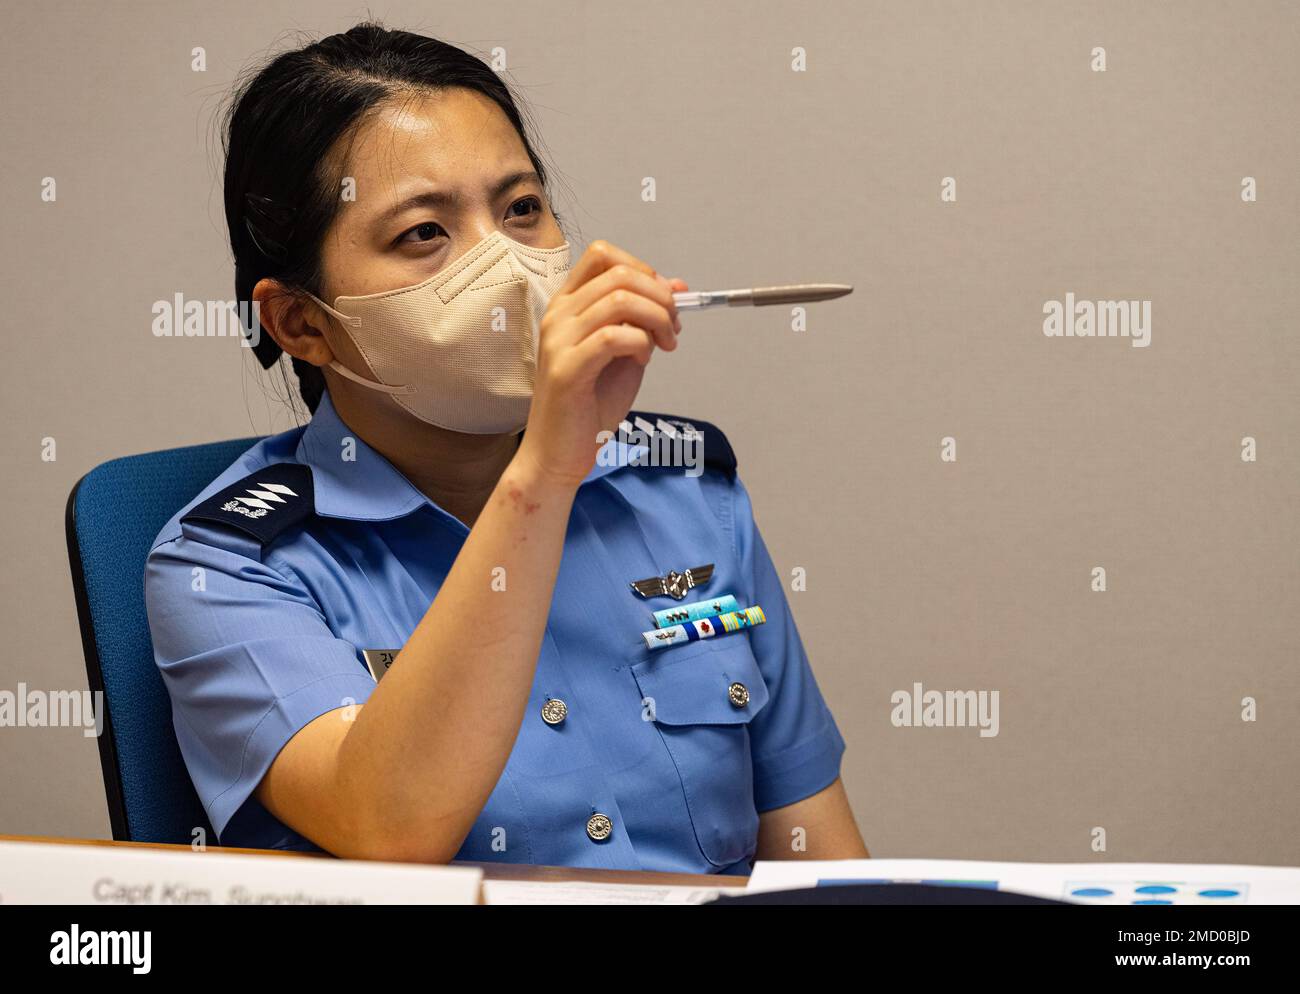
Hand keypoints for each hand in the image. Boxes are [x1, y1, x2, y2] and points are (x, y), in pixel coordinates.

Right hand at [516, 239, 686, 486]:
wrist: (559, 453)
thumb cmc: (589, 404)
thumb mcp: (625, 352)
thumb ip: (644, 319)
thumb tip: (677, 287)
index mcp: (568, 305)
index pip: (602, 255)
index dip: (642, 269)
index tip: (663, 301)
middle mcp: (559, 315)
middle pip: (619, 274)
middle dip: (660, 297)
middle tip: (673, 327)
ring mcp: (559, 340)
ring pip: (621, 300)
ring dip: (656, 319)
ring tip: (664, 345)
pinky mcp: (567, 369)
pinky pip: (615, 337)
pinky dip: (641, 344)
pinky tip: (643, 361)